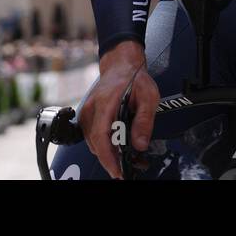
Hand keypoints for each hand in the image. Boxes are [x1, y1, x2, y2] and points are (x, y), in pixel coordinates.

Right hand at [80, 41, 158, 178]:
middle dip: (111, 160)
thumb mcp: (148, 96)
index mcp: (105, 104)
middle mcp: (91, 109)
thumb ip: (144, 121)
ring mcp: (87, 113)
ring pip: (93, 143)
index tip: (117, 172)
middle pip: (96, 144)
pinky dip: (104, 145)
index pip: (101, 138)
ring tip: (126, 159)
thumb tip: (139, 144)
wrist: (121, 63)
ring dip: (107, 153)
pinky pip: (93, 137)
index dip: (108, 159)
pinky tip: (117, 147)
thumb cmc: (133, 77)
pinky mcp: (88, 116)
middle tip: (128, 168)